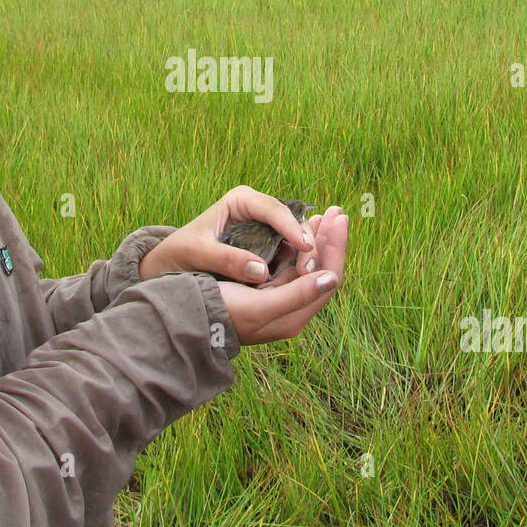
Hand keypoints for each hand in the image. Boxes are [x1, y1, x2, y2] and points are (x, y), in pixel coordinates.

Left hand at [138, 185, 320, 284]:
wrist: (172, 263)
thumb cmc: (180, 252)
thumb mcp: (198, 253)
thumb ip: (227, 260)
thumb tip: (261, 272)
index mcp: (241, 201)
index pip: (273, 209)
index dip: (291, 227)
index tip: (304, 247)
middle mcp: (257, 210)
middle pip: (291, 221)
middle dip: (304, 242)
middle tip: (310, 267)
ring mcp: (265, 228)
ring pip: (294, 238)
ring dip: (305, 255)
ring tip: (311, 275)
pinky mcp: (268, 246)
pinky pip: (289, 252)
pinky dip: (298, 264)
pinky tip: (305, 278)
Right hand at [216, 206, 347, 344]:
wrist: (187, 316)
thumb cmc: (221, 311)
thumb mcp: (259, 306)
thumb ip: (297, 294)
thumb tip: (332, 277)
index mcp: (294, 316)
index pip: (329, 277)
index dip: (335, 247)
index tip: (339, 218)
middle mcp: (290, 308)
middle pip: (321, 269)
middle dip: (328, 239)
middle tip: (335, 210)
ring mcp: (277, 297)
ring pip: (305, 264)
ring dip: (314, 239)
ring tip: (322, 214)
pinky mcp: (263, 288)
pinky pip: (288, 263)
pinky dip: (296, 244)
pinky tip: (297, 227)